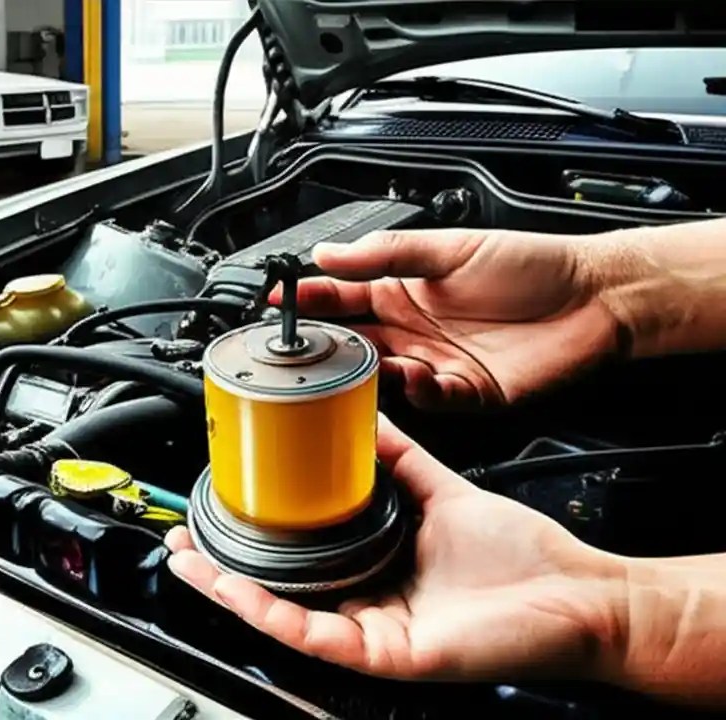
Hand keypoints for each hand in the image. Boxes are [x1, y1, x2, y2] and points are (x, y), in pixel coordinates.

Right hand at [166, 415, 626, 682]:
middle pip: (277, 590)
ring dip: (228, 589)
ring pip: (284, 615)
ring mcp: (374, 632)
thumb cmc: (525, 561)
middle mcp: (369, 604)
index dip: (251, 538)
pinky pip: (315, 636)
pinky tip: (237, 587)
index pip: (298, 558)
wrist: (582, 597)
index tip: (220, 505)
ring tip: (189, 561)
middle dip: (221, 566)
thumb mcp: (443, 493)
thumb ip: (400, 458)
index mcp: (377, 569)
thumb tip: (365, 417)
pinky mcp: (388, 653)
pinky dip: (270, 611)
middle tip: (182, 539)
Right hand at [289, 229, 622, 407]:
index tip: (279, 303)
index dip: (308, 301)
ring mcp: (437, 363)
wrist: (594, 296)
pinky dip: (418, 391)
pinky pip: (431, 399)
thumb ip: (385, 253)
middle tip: (301, 346)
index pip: (341, 298)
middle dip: (325, 346)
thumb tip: (327, 253)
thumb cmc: (532, 265)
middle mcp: (414, 330)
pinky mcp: (467, 392)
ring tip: (352, 364)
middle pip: (354, 342)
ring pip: (385, 376)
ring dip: (366, 373)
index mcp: (403, 290)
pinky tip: (414, 374)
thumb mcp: (449, 247)